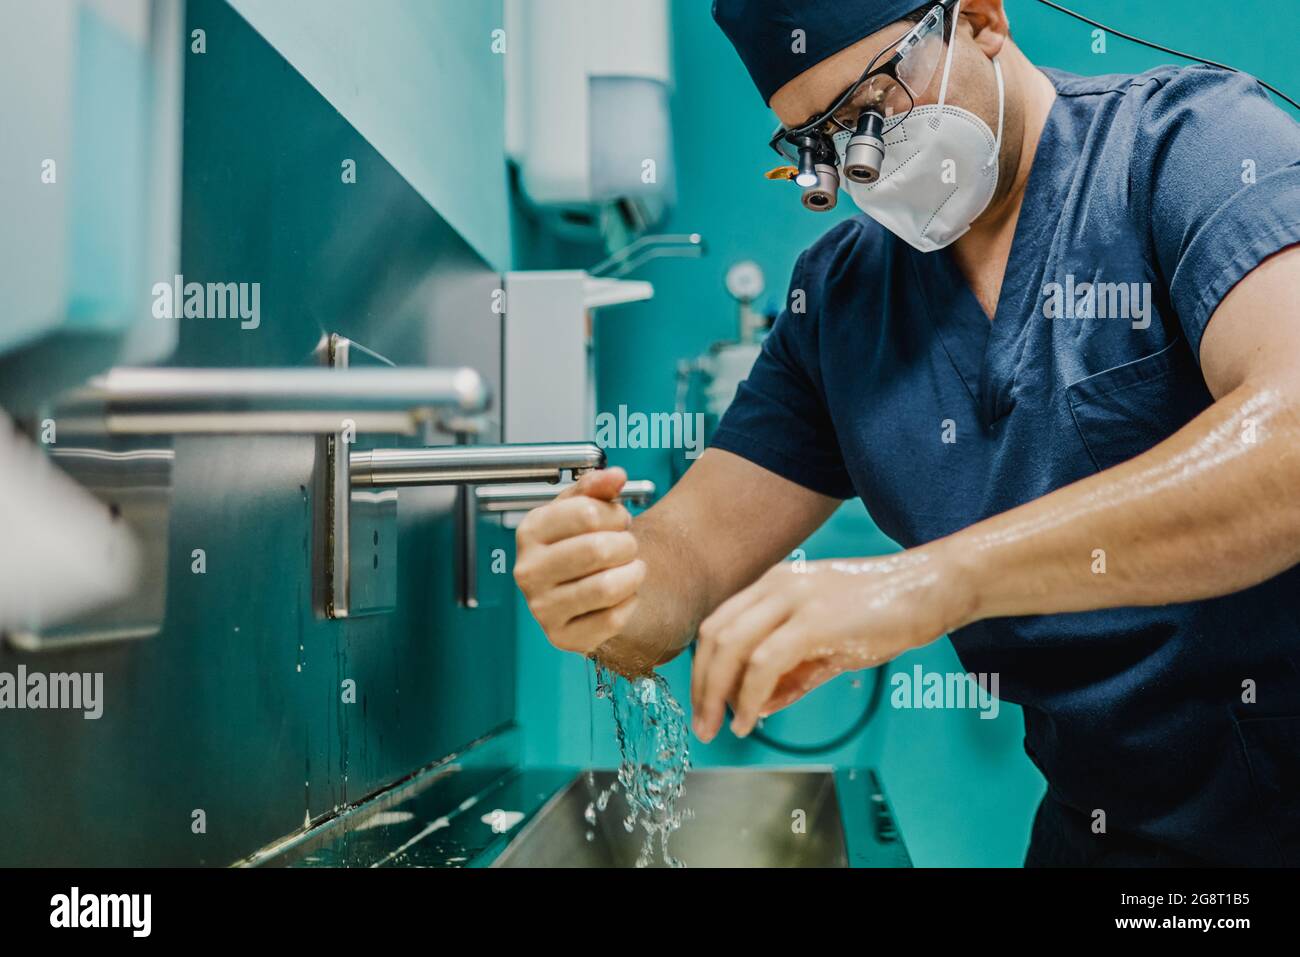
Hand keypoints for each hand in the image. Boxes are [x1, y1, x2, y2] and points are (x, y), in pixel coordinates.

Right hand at [514, 468, 645, 656]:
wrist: (577, 589)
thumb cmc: (579, 544)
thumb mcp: (583, 508)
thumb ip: (597, 486)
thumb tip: (615, 476)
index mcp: (530, 531)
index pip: (586, 513)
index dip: (614, 514)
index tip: (617, 520)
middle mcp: (528, 570)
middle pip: (598, 550)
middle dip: (627, 544)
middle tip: (628, 545)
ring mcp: (542, 607)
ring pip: (606, 587)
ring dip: (633, 574)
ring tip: (632, 568)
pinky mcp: (562, 637)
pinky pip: (612, 619)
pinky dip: (629, 604)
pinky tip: (623, 595)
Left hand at [691, 547, 972, 741]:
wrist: (929, 589)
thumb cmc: (884, 613)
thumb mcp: (828, 642)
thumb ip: (792, 672)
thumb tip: (760, 706)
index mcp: (774, 584)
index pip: (718, 624)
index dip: (703, 668)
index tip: (705, 703)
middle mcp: (775, 585)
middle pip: (714, 636)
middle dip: (701, 686)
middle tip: (703, 724)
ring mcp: (793, 600)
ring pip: (731, 647)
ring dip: (717, 694)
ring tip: (721, 728)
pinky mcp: (814, 621)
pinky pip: (764, 663)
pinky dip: (749, 695)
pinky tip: (751, 719)